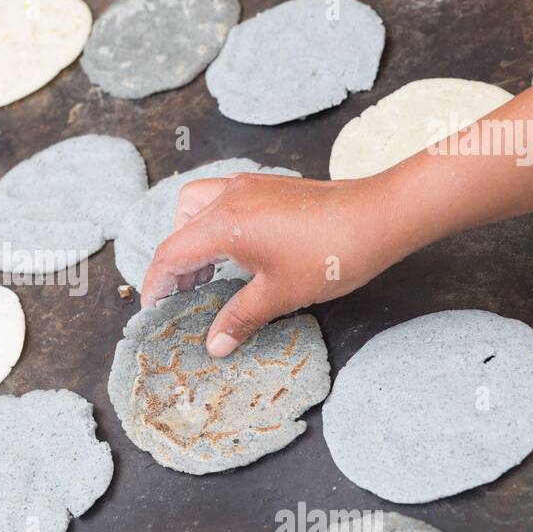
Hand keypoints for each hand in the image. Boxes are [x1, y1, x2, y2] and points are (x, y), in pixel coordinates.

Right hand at [140, 172, 412, 358]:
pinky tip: (237, 253)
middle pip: (179, 228)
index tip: (153, 309)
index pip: (170, 254)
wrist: (379, 217)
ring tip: (208, 274)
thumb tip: (215, 345)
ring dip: (193, 239)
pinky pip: (222, 201)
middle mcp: (228, 198)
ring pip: (197, 207)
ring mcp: (248, 187)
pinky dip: (215, 226)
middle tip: (184, 296)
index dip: (155, 284)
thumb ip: (239, 318)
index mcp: (223, 224)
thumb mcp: (279, 295)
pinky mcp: (267, 186)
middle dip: (174, 263)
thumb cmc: (331, 254)